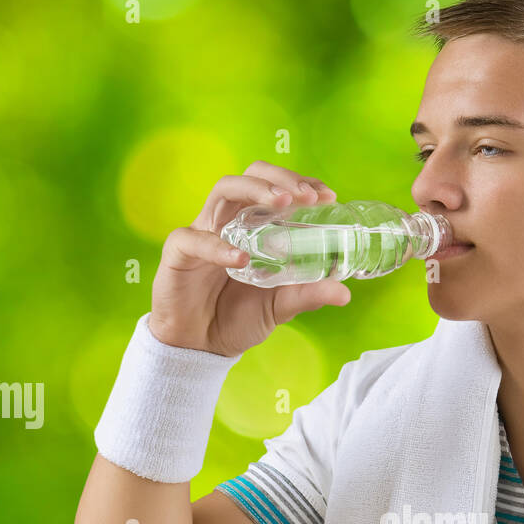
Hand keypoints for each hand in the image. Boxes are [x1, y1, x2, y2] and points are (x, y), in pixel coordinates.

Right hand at [149, 160, 351, 356]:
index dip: (301, 184)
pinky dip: (219, 246)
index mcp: (253, 226)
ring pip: (224, 190)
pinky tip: (241, 258)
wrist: (200, 347)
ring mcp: (203, 232)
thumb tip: (344, 292)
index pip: (275, 188)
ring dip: (255, 191)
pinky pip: (195, 239)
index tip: (327, 197)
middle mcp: (228, 221)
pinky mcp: (179, 253)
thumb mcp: (280, 306)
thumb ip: (308, 295)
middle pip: (250, 176)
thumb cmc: (237, 318)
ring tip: (282, 204)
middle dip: (280, 178)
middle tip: (307, 197)